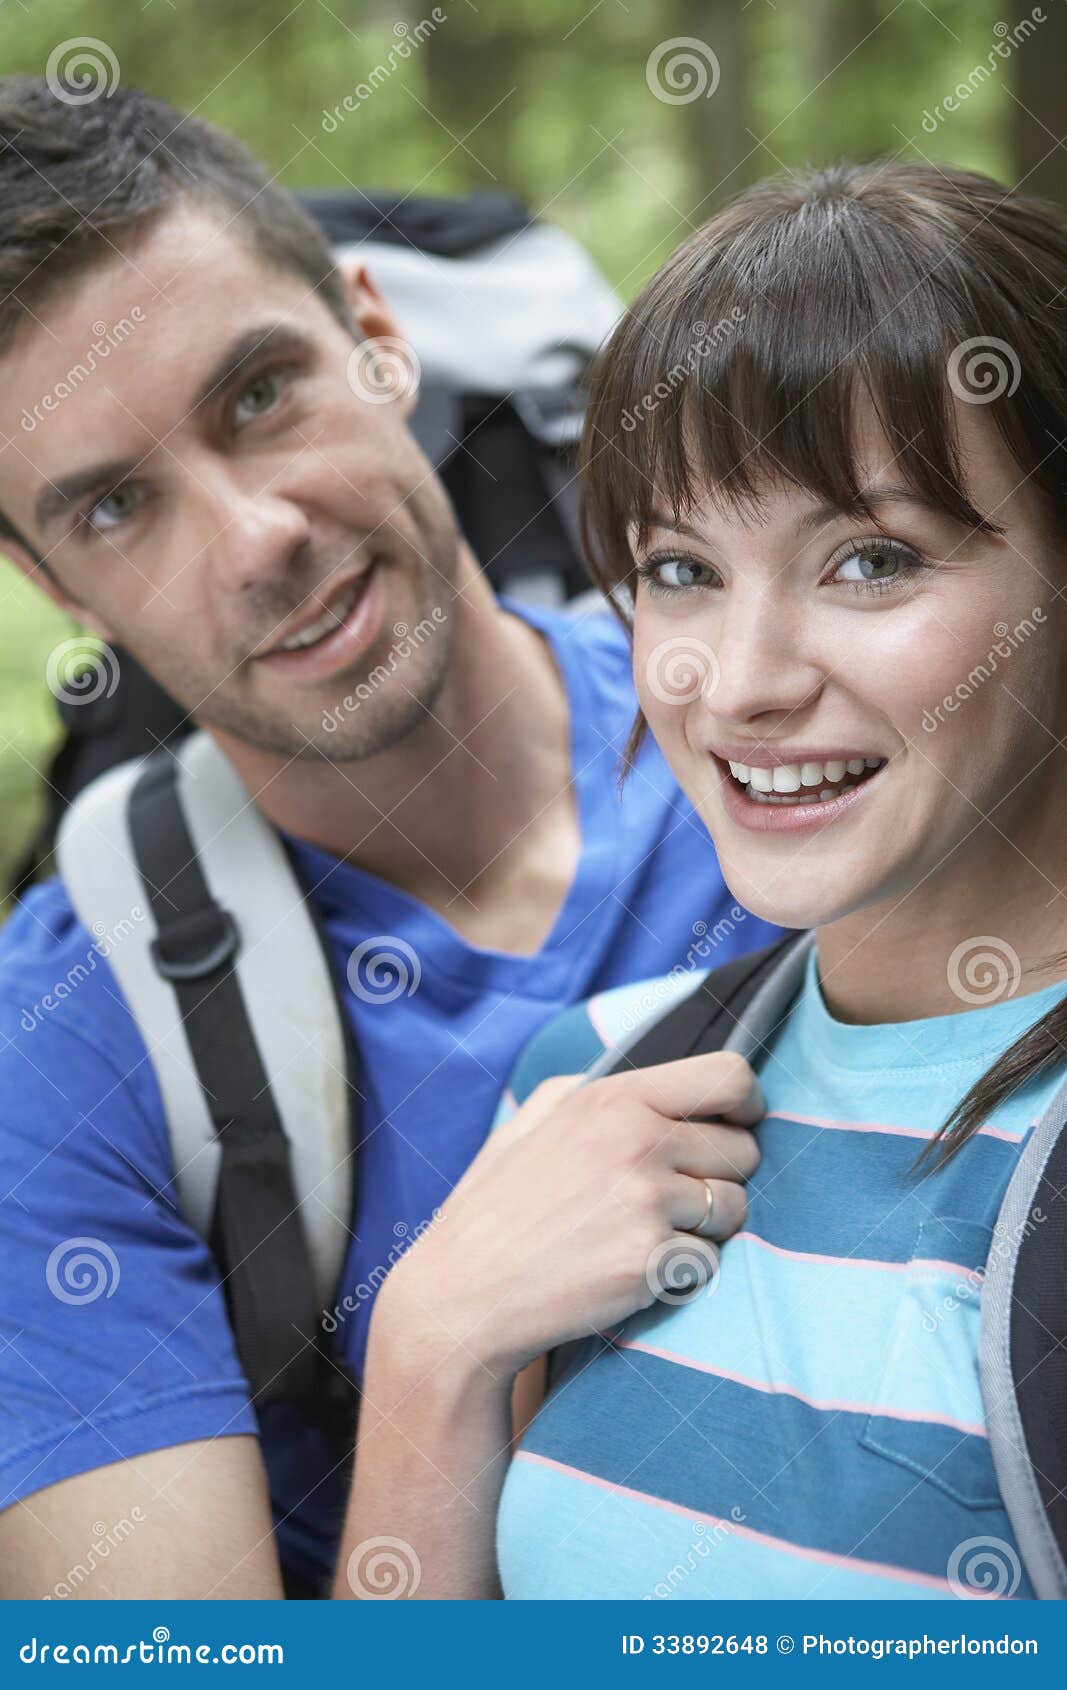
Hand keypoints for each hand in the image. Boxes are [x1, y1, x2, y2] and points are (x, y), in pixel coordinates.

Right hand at [378, 1051, 762, 1378]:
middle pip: (742, 1149)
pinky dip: (682, 1271)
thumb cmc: (498, 1206)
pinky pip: (709, 1261)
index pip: (729, 1075)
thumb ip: (597, 1088)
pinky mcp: (652, 1262)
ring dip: (707, 1226)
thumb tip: (660, 1077)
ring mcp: (647, 1203)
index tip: (735, 1124)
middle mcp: (638, 1141)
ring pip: (734, 1208)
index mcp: (613, 1098)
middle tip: (674, 1197)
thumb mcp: (533, 1119)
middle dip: (721, 1175)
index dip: (746, 1103)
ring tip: (649, 1233)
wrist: (465, 1294)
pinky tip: (633, 1270)